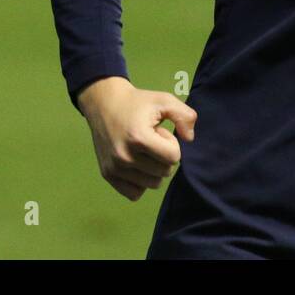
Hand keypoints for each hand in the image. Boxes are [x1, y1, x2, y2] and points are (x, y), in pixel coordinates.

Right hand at [76, 76, 196, 201]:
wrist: (104, 104)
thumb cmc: (138, 103)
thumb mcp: (165, 100)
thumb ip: (185, 116)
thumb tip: (190, 139)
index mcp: (139, 138)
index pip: (173, 157)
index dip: (172, 143)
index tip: (159, 132)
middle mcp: (124, 156)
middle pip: (164, 172)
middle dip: (164, 156)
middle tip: (151, 140)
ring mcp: (114, 168)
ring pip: (152, 184)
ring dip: (154, 169)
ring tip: (143, 150)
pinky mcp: (108, 175)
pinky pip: (135, 193)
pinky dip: (141, 183)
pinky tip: (137, 165)